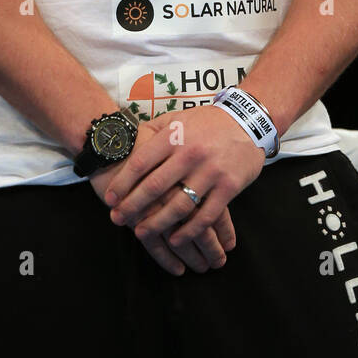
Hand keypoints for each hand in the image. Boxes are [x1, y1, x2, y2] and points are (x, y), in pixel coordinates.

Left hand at [103, 104, 265, 251]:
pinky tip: (175, 240)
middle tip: (118, 220)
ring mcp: (211, 171)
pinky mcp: (228, 187)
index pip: (141, 162)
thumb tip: (125, 142)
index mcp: (174, 136)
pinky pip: (206, 215)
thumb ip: (152, 131)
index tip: (110, 199)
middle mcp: (190, 154)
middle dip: (132, 206)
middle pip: (155, 187)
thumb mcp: (177, 118)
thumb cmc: (206, 123)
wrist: (247, 121)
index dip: (122, 183)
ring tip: (141, 233)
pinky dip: (189, 231)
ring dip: (157, 223)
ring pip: (178, 205)